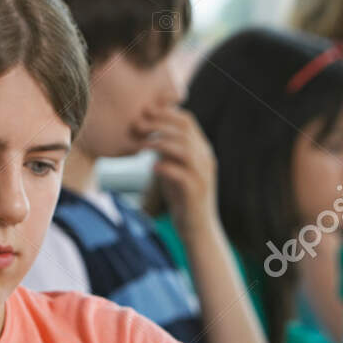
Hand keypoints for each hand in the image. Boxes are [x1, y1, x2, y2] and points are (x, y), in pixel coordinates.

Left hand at [143, 105, 216, 227]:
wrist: (197, 230)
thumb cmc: (183, 198)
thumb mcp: (174, 169)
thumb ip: (167, 152)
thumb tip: (150, 134)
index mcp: (202, 151)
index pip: (187, 121)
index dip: (165, 113)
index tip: (145, 111)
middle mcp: (205, 159)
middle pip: (184, 131)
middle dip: (159, 124)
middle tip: (138, 125)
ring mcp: (202, 176)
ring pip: (184, 149)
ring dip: (160, 143)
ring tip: (142, 145)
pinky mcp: (196, 192)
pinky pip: (181, 174)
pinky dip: (165, 167)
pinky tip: (151, 167)